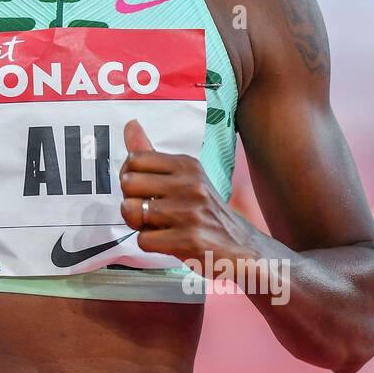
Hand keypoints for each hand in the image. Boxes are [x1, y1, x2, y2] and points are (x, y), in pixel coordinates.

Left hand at [118, 120, 255, 270]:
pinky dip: (151, 245)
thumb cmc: (207, 213)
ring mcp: (190, 212)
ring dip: (140, 225)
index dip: (130, 178)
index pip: (135, 159)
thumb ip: (153, 156)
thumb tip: (130, 124)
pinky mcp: (190, 239)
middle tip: (149, 212)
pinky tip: (170, 243)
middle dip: (131, 201)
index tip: (143, 190)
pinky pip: (144, 240)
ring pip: (131, 211)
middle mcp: (190, 184)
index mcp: (187, 166)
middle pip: (128, 183)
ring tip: (161, 227)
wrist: (245, 248)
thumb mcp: (186, 179)